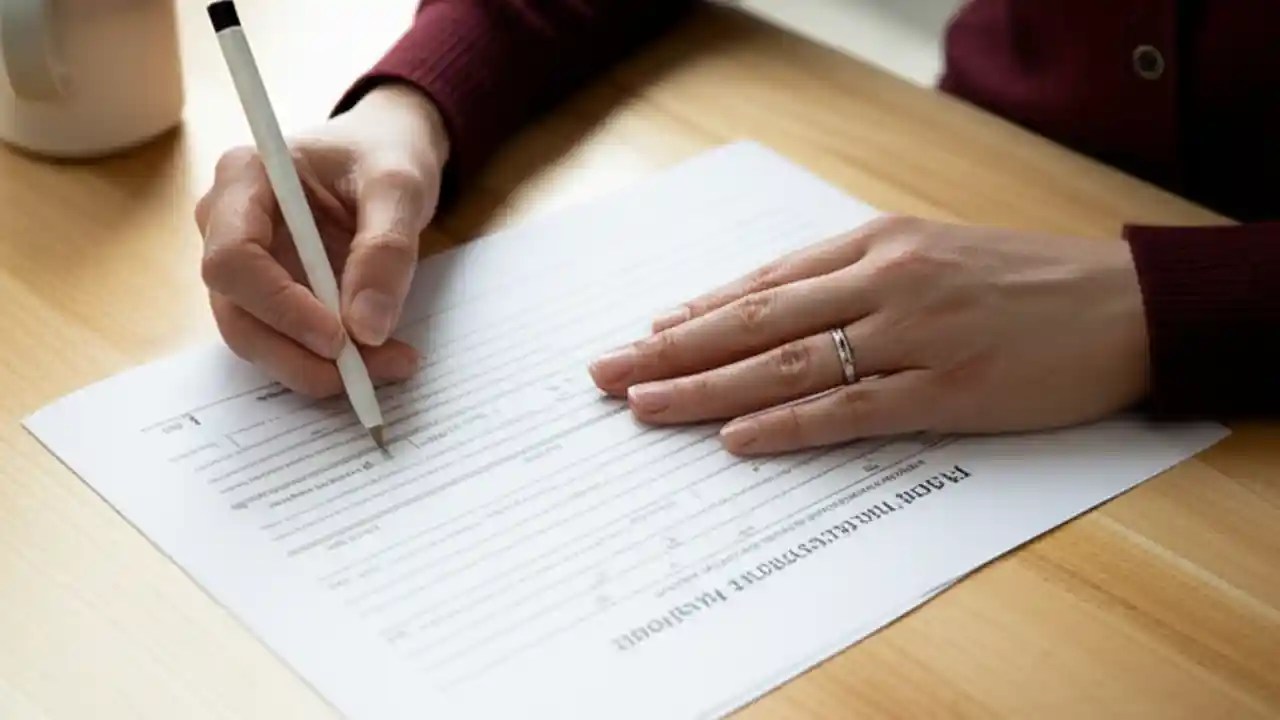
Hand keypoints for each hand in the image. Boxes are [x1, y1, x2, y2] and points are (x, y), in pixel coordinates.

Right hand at [195, 84, 449, 395]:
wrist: (383, 155)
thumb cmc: (384, 153)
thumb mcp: (401, 185)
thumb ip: (386, 247)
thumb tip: (367, 328)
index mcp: (244, 178)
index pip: (233, 259)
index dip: (280, 307)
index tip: (339, 338)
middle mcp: (225, 224)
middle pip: (237, 311)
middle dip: (302, 354)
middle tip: (374, 370)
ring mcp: (242, 264)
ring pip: (256, 339)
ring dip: (317, 368)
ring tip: (391, 363)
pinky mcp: (266, 294)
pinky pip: (283, 341)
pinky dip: (326, 362)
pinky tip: (378, 359)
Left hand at [588, 216, 1149, 454]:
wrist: (1123, 303)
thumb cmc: (1022, 279)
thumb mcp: (931, 252)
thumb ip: (852, 275)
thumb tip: (769, 306)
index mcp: (877, 244)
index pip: (764, 284)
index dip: (697, 312)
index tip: (643, 333)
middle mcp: (883, 281)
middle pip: (754, 321)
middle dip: (671, 350)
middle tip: (607, 373)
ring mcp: (913, 335)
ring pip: (787, 364)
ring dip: (707, 387)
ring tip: (645, 405)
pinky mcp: (946, 388)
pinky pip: (850, 408)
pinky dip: (788, 423)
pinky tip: (736, 436)